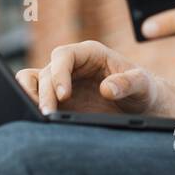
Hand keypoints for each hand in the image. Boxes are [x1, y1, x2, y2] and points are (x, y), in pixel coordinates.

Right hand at [14, 40, 174, 117]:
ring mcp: (63, 82)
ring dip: (31, 96)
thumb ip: (128, 83)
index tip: (64, 95)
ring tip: (37, 115)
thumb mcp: (142, 85)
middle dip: (45, 93)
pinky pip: (36, 96)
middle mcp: (72, 65)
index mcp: (90, 53)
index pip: (63, 56)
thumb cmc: (142, 89)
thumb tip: (107, 88)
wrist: (141, 106)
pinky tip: (38, 120)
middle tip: (48, 114)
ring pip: (33, 81)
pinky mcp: (58, 100)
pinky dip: (31, 104)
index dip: (59, 73)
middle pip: (46, 72)